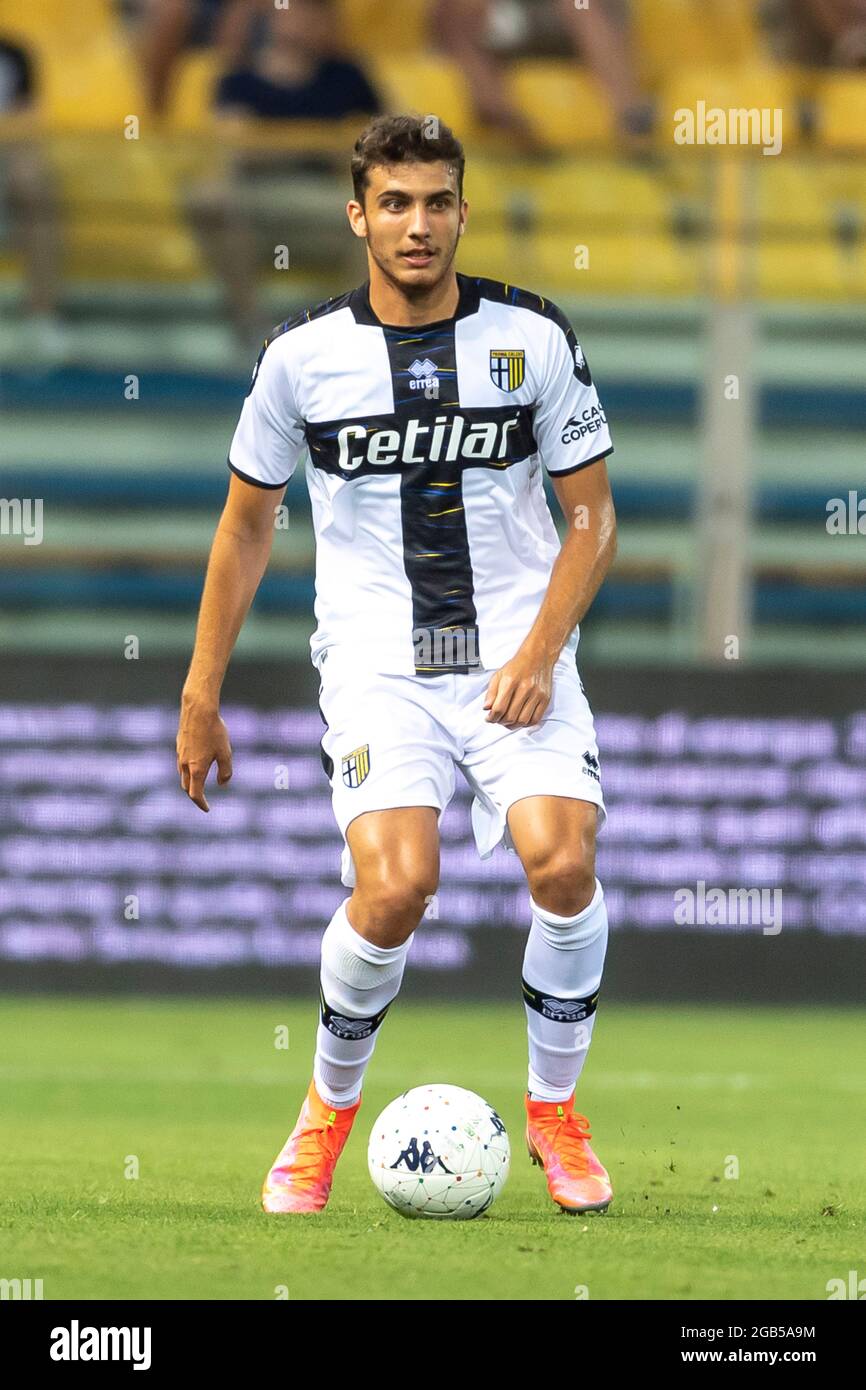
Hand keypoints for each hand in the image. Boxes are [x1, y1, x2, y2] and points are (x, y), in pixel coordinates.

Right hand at [176, 693, 232, 811]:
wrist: (197, 709)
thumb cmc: (214, 731)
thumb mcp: (225, 752)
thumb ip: (225, 772)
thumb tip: (222, 785)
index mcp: (196, 769)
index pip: (195, 795)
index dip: (201, 804)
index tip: (207, 809)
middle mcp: (185, 764)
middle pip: (186, 787)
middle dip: (194, 796)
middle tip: (203, 800)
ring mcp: (179, 754)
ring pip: (182, 775)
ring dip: (190, 783)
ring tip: (198, 784)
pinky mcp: (179, 745)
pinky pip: (181, 763)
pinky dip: (187, 771)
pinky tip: (195, 765)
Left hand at [483, 648, 555, 728]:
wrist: (538, 656)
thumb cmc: (518, 666)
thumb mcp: (499, 675)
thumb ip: (491, 692)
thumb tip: (486, 708)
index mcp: (510, 681)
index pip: (499, 708)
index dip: (492, 717)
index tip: (489, 718)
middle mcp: (525, 688)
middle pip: (510, 716)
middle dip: (501, 722)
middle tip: (497, 720)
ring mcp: (536, 694)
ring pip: (523, 720)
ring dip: (513, 725)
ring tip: (508, 722)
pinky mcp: (545, 699)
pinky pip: (535, 719)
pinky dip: (526, 724)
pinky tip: (520, 720)